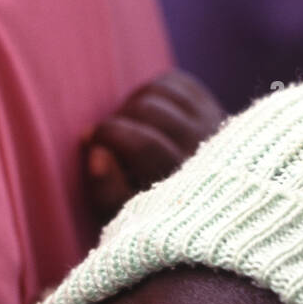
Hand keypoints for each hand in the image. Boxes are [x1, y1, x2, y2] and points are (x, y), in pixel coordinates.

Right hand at [84, 69, 226, 223]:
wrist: (199, 209)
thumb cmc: (152, 217)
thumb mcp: (127, 220)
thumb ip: (107, 193)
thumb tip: (96, 152)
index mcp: (185, 187)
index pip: (142, 145)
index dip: (108, 136)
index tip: (92, 145)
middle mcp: (204, 154)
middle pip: (147, 111)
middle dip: (117, 120)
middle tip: (108, 141)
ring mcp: (210, 128)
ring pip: (158, 93)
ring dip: (131, 105)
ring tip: (125, 131)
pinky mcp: (210, 109)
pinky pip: (171, 83)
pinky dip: (150, 93)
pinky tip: (144, 119)